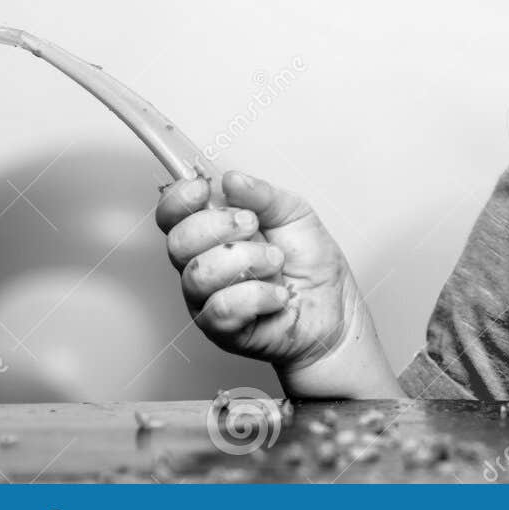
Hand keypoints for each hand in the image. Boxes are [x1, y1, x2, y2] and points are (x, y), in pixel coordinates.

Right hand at [155, 171, 369, 375]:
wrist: (336, 307)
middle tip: (253, 226)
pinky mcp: (223, 330)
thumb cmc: (311, 262)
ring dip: (247, 260)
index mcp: (212, 234)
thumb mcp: (294, 212)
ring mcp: (208, 300)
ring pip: (200, 274)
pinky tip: (278, 294)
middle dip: (219, 226)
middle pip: (178, 243)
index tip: (204, 189)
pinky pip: (223, 308)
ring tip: (276, 262)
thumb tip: (230, 179)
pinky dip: (259, 295)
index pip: (173, 215)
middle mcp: (202, 265)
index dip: (179, 199)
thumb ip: (262, 194)